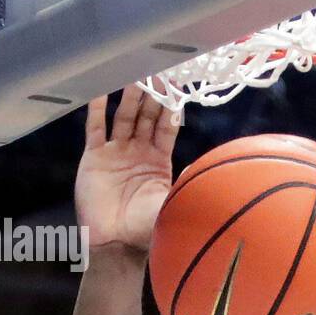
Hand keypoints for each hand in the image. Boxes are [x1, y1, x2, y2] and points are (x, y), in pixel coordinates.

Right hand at [75, 83, 180, 251]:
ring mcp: (115, 153)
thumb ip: (192, 183)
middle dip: (152, 95)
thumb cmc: (148, 228)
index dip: (171, 107)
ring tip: (135, 73)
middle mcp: (137, 152)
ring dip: (129, 96)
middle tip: (157, 70)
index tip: (177, 85)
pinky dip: (96, 109)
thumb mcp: (175, 201)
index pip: (166, 126)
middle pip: (146, 116)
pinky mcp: (93, 157)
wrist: (116, 244)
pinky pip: (95, 128)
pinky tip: (99, 89)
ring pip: (123, 117)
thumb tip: (222, 170)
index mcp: (159, 161)